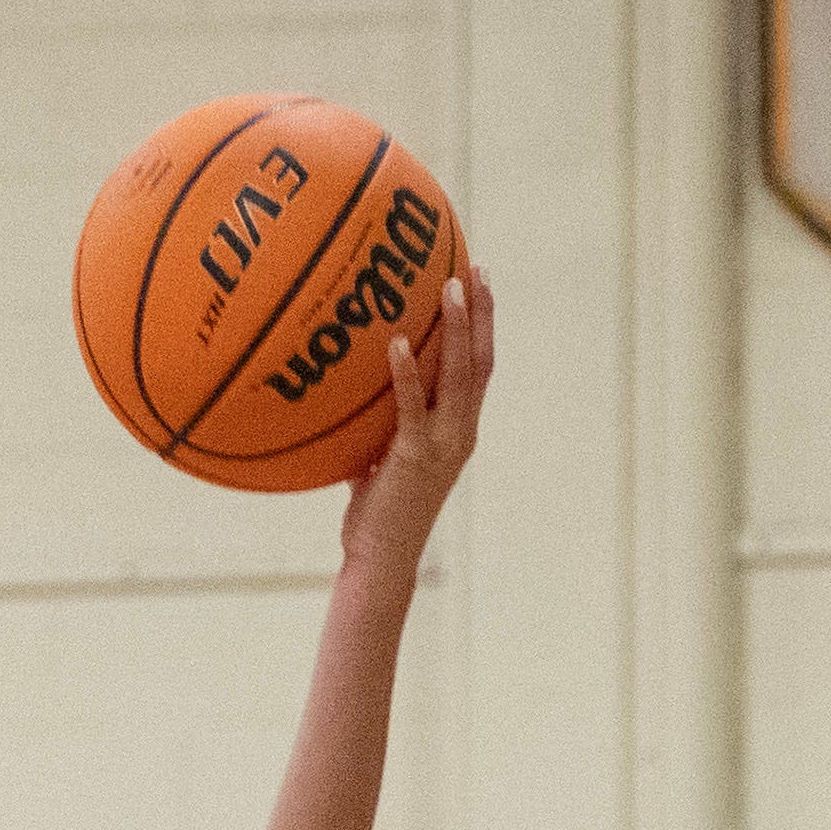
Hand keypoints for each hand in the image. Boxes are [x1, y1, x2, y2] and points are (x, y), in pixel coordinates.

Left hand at [339, 267, 493, 583]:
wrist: (381, 560)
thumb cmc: (376, 518)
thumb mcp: (380, 465)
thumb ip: (378, 433)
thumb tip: (347, 402)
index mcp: (460, 431)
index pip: (480, 369)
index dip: (483, 327)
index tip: (479, 286)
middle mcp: (461, 433)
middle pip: (480, 361)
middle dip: (480, 313)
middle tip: (474, 269)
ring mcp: (443, 445)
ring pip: (459, 375)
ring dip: (457, 329)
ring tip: (449, 286)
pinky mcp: (415, 457)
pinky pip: (412, 406)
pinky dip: (405, 374)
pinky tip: (397, 343)